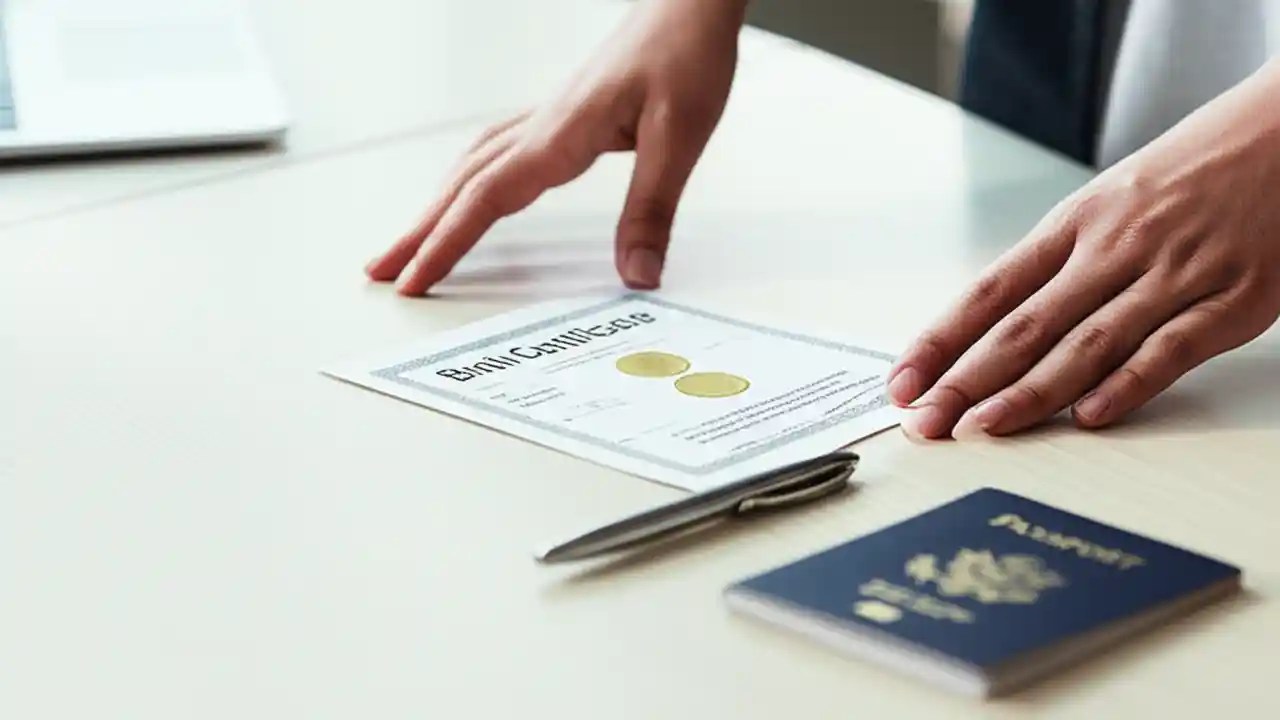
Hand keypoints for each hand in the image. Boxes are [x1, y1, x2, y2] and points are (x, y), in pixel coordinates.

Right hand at [367, 0, 744, 294]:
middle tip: (381, 270)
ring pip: (473, 166)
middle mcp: (542, 126)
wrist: (688, 4)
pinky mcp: (562, 116)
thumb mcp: (679, 137)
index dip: (446, 243)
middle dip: (419, 232)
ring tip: (411, 239)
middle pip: (463, 185)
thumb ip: (651, 209)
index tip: (413, 279)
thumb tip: (636, 274)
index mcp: (560, 135)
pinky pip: (496, 152)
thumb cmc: (684, 54)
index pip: (485, 198)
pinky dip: (469, 180)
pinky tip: (469, 188)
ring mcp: (547, 119)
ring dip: (437, 205)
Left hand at [888, 58, 1279, 438]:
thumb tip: (990, 328)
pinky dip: (1127, 385)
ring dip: (1031, 392)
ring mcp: (1174, 275)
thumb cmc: (1188, 173)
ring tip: (984, 427)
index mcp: (1076, 223)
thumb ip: (1057, 264)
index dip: (940, 341)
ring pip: (1087, 343)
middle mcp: (1115, 248)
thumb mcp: (1108, 203)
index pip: (990, 292)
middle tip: (926, 421)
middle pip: (1026, 325)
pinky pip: (1170, 350)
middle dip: (967, 379)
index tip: (903, 381)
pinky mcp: (1234, 300)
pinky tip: (1089, 417)